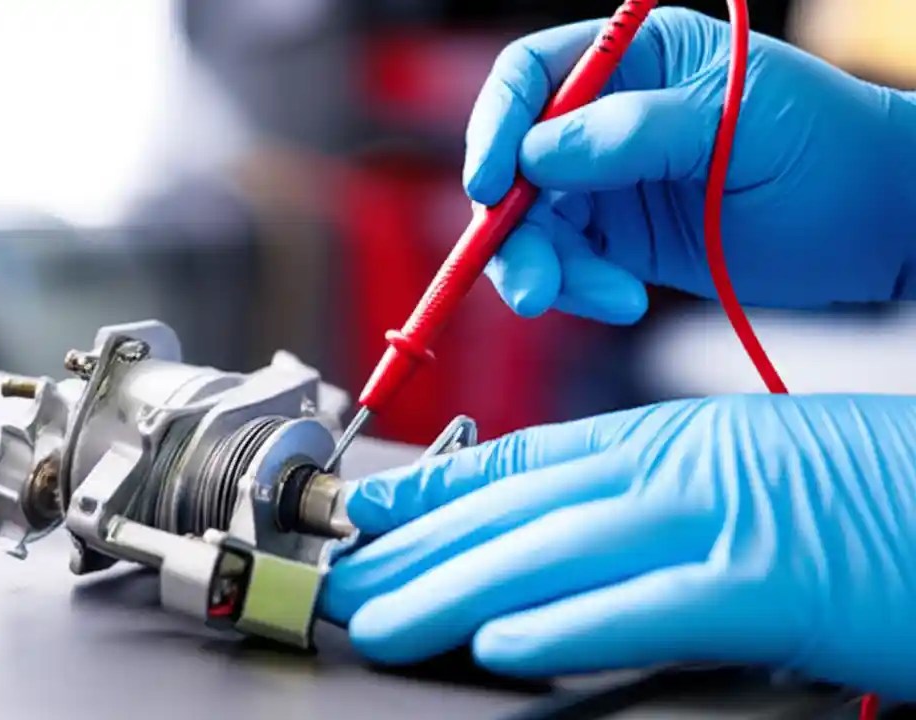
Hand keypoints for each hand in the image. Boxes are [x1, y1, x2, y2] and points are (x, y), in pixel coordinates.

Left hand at [321, 394, 915, 700]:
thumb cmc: (884, 489)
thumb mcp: (756, 471)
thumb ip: (666, 495)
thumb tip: (587, 533)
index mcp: (676, 437)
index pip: (528, 464)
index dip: (439, 490)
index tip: (375, 515)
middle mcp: (681, 465)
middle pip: (520, 510)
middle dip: (421, 550)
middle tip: (348, 583)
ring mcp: (722, 520)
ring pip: (556, 554)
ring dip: (456, 591)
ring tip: (385, 621)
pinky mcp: (772, 587)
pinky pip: (647, 607)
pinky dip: (568, 626)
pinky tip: (503, 645)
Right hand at [465, 8, 915, 323]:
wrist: (875, 224)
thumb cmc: (823, 147)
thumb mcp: (730, 125)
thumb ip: (631, 133)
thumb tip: (534, 156)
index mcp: (632, 59)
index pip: (530, 77)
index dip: (496, 126)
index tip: (488, 185)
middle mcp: (605, 117)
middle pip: (513, 164)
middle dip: (515, 228)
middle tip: (533, 285)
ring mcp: (607, 181)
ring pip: (531, 225)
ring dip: (545, 269)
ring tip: (600, 299)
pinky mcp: (618, 240)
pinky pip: (565, 264)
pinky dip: (579, 289)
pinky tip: (625, 300)